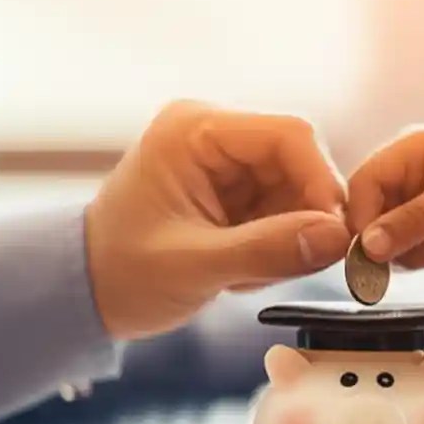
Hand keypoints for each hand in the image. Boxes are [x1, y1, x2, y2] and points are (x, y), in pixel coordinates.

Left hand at [86, 100, 350, 339]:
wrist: (87, 293)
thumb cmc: (122, 273)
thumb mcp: (195, 265)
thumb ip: (267, 250)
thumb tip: (336, 238)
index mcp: (194, 130)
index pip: (290, 134)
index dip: (322, 181)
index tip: (334, 233)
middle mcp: (214, 136)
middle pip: (300, 162)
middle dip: (306, 216)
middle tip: (298, 264)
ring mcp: (225, 164)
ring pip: (298, 192)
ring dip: (291, 237)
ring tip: (249, 274)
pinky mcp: (234, 193)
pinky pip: (285, 212)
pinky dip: (278, 246)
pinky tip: (243, 272)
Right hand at [346, 125, 423, 268]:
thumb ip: (407, 225)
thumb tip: (366, 246)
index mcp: (411, 150)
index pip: (363, 184)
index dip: (363, 218)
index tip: (372, 249)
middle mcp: (410, 172)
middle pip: (369, 212)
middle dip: (388, 239)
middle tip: (414, 252)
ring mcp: (420, 198)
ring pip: (386, 235)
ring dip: (408, 251)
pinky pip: (406, 247)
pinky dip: (422, 256)